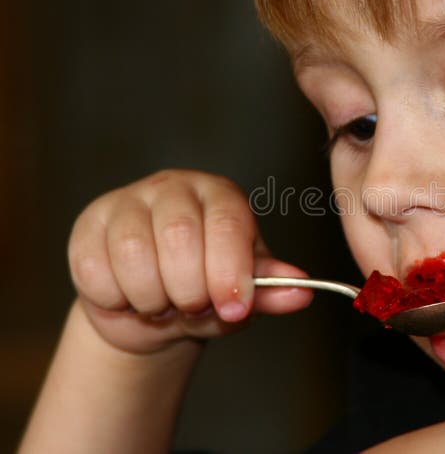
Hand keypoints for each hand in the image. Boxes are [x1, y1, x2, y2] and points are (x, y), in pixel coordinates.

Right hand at [68, 169, 312, 352]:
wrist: (152, 308)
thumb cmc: (207, 290)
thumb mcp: (241, 293)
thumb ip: (268, 290)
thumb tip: (303, 291)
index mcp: (221, 196)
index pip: (228, 223)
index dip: (231, 270)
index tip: (234, 309)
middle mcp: (175, 187)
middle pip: (180, 236)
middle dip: (189, 289)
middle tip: (193, 308)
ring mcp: (128, 200)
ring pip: (134, 253)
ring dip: (152, 298)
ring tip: (163, 304)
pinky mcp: (89, 223)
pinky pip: (95, 268)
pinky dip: (116, 298)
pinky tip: (130, 296)